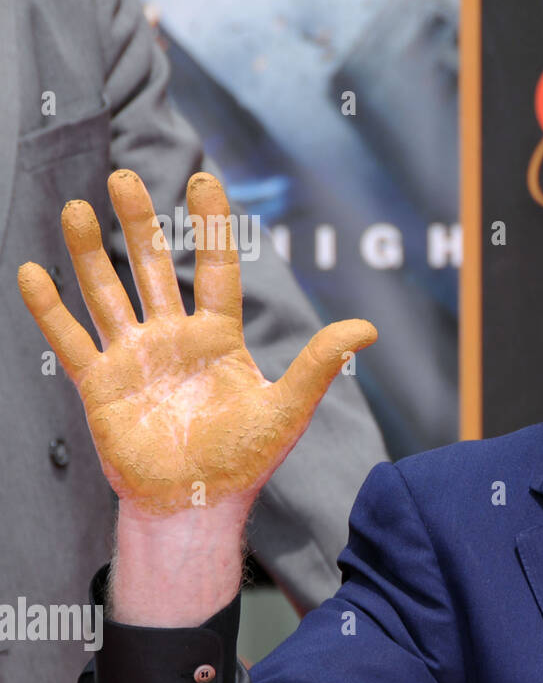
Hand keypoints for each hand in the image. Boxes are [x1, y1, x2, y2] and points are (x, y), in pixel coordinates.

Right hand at [16, 169, 376, 516]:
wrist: (195, 505)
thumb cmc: (244, 461)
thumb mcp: (287, 409)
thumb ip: (320, 364)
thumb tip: (369, 328)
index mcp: (219, 338)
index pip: (216, 269)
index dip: (211, 225)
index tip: (205, 180)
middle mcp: (173, 338)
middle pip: (154, 267)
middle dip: (140, 223)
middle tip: (124, 177)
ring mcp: (134, 357)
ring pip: (108, 292)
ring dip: (91, 252)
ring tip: (78, 207)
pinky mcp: (99, 383)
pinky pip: (69, 338)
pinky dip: (49, 307)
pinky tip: (33, 271)